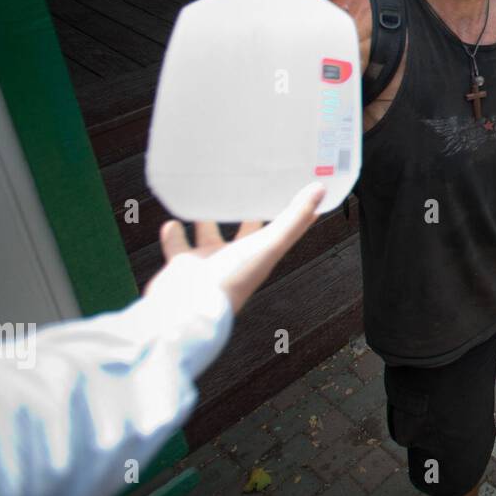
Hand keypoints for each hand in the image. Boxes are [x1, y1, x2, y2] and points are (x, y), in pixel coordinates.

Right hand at [147, 183, 325, 314]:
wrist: (187, 307)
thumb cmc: (233, 278)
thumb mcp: (269, 244)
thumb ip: (294, 217)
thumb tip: (321, 189)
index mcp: (260, 256)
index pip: (280, 229)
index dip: (290, 212)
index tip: (294, 188)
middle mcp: (236, 260)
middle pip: (245, 233)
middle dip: (246, 214)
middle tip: (247, 189)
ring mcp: (209, 263)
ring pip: (209, 237)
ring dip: (207, 220)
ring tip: (207, 197)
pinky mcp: (182, 265)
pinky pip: (177, 246)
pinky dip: (174, 234)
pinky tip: (173, 219)